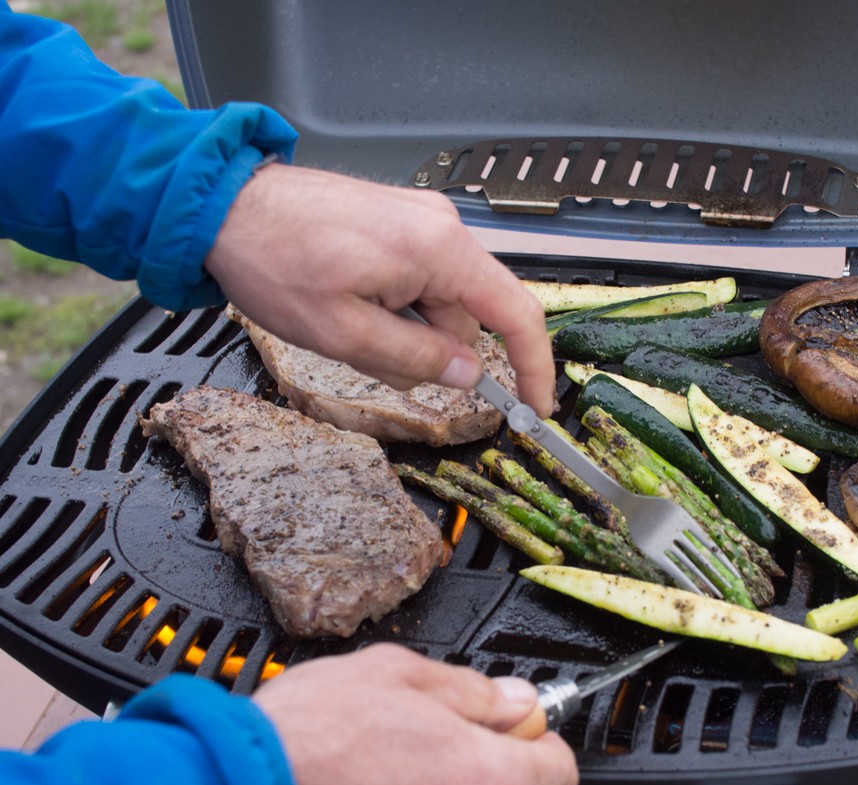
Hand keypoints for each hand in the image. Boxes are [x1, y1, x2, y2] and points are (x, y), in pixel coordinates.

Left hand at [205, 164, 555, 415]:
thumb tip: (467, 374)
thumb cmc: (271, 257)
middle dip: (434, 350)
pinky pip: (419, 278)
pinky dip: (395, 306)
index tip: (534, 405)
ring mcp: (419, 219)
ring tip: (346, 322)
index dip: (534, 367)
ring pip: (440, 300)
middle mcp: (438, 225)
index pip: (516, 314)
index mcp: (437, 249)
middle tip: (375, 359)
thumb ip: (415, 358)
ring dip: (406, 329)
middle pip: (470, 313)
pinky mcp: (398, 221)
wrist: (222, 205)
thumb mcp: (344, 334)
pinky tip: (350, 303)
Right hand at [253, 644, 578, 784]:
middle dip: (496, 773)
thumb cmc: (309, 738)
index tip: (510, 724)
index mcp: (492, 784)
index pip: (561, 771)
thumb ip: (474, 691)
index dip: (537, 740)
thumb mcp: (400, 674)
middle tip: (442, 740)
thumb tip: (514, 701)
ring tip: (396, 772)